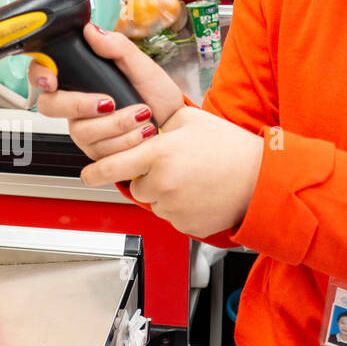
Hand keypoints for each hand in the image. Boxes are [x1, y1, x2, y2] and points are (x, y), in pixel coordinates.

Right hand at [29, 23, 185, 160]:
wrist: (173, 123)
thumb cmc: (156, 93)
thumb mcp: (141, 64)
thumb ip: (117, 47)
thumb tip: (92, 31)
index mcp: (79, 78)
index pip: (42, 73)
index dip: (38, 75)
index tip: (51, 79)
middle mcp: (74, 105)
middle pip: (51, 106)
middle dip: (79, 105)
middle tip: (108, 102)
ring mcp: (83, 129)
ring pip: (81, 131)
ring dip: (117, 124)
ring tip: (142, 114)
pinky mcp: (96, 151)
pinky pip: (99, 151)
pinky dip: (125, 141)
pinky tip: (140, 132)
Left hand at [80, 106, 264, 237]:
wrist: (261, 180)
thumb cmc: (231, 148)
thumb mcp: (191, 120)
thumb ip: (158, 122)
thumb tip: (138, 124)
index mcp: (158, 153)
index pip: (110, 166)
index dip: (94, 173)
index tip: (85, 176)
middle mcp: (161, 183)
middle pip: (136, 184)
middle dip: (148, 176)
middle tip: (178, 166)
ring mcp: (172, 207)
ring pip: (155, 201)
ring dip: (166, 192)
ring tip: (195, 179)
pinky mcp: (185, 225)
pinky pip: (172, 216)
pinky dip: (182, 207)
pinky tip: (201, 193)